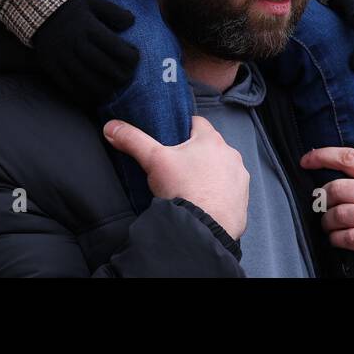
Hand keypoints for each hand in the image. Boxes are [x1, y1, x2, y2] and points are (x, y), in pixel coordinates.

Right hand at [34, 0, 139, 106]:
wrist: (37, 8)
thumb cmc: (72, 5)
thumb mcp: (94, 0)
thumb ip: (114, 11)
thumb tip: (132, 23)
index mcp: (87, 25)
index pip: (115, 47)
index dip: (130, 56)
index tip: (134, 58)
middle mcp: (74, 42)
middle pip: (102, 65)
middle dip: (120, 75)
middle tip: (127, 77)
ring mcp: (61, 56)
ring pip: (86, 80)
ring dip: (104, 89)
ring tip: (113, 90)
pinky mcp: (51, 66)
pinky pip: (68, 86)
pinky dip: (83, 95)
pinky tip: (93, 97)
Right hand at [103, 115, 249, 239]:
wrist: (203, 230)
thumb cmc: (182, 190)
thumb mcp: (153, 161)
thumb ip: (132, 140)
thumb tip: (111, 127)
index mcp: (211, 140)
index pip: (196, 123)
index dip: (182, 129)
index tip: (171, 141)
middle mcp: (230, 155)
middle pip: (209, 147)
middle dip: (195, 154)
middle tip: (176, 167)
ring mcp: (239, 179)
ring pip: (221, 168)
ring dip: (209, 174)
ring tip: (189, 187)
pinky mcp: (242, 200)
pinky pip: (230, 191)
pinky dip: (218, 194)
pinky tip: (203, 204)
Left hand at [300, 146, 353, 277]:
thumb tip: (340, 166)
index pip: (350, 157)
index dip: (323, 155)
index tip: (305, 160)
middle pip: (339, 188)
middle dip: (322, 198)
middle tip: (320, 204)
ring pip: (342, 214)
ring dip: (327, 221)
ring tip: (327, 224)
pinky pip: (352, 238)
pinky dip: (337, 239)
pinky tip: (337, 239)